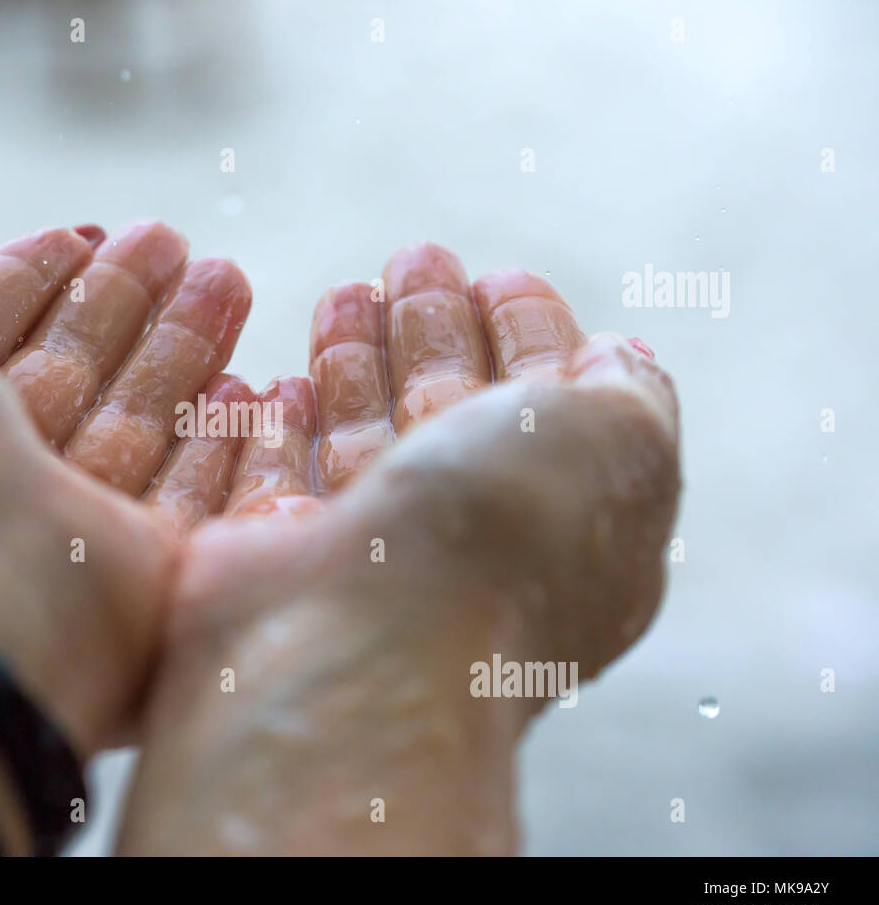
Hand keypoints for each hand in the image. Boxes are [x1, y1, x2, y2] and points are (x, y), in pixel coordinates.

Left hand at [0, 221, 253, 755]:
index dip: (26, 282)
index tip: (79, 236)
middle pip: (70, 370)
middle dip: (121, 300)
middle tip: (173, 241)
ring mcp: (64, 529)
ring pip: (136, 422)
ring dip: (182, 347)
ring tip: (228, 274)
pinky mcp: (140, 573)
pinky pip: (189, 496)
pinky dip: (219, 445)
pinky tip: (252, 390)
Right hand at [118, 243, 681, 853]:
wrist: (362, 646)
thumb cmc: (500, 539)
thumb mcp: (618, 443)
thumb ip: (631, 392)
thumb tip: (613, 354)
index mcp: (568, 524)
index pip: (552, 405)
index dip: (532, 332)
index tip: (500, 278)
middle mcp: (472, 543)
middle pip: (451, 410)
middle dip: (436, 327)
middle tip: (413, 259)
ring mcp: (373, 555)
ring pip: (365, 435)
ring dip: (357, 357)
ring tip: (345, 291)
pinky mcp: (282, 558)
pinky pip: (278, 474)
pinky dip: (278, 426)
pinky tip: (274, 379)